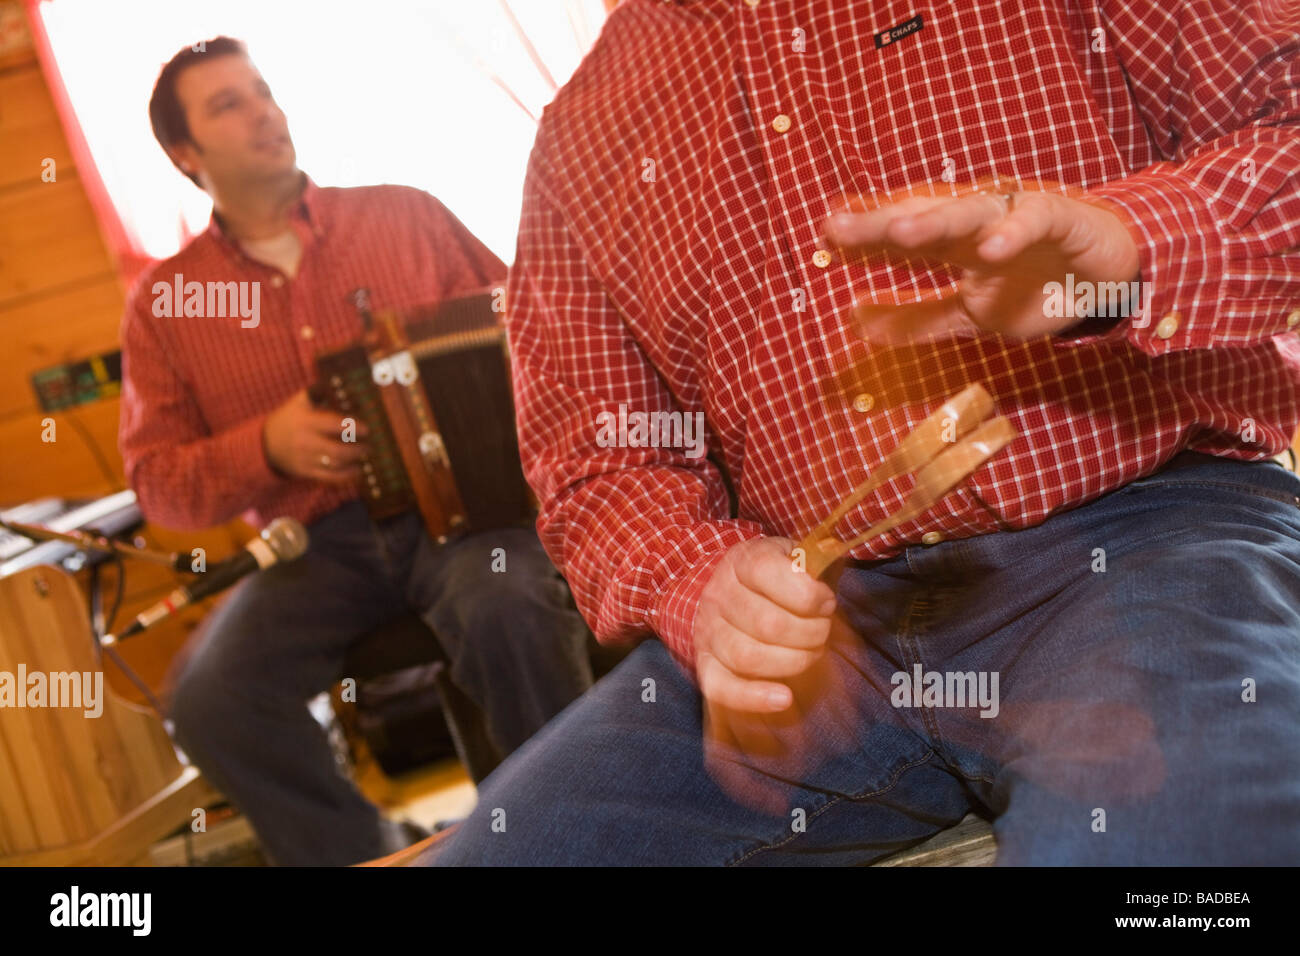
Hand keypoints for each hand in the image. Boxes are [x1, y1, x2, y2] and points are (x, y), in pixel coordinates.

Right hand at [262, 389, 368, 482]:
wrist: (265, 443)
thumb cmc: (289, 418)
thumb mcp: (300, 402)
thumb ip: (320, 392)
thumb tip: (343, 383)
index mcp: (306, 421)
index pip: (334, 425)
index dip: (354, 428)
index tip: (367, 429)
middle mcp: (306, 442)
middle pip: (338, 450)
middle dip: (358, 449)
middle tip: (370, 445)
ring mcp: (305, 459)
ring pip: (336, 464)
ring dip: (354, 460)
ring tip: (365, 453)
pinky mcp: (305, 472)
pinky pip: (329, 477)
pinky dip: (347, 475)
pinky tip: (357, 470)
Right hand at [694, 536, 843, 812]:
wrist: (737, 593)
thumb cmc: (781, 579)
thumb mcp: (796, 556)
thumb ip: (814, 561)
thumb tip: (827, 568)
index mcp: (742, 561)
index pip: (767, 573)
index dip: (808, 593)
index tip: (827, 602)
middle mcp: (719, 594)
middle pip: (766, 623)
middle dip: (810, 633)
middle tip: (823, 632)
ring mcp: (708, 631)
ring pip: (747, 657)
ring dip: (793, 662)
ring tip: (810, 655)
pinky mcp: (706, 664)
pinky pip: (721, 688)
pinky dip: (753, 697)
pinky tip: (783, 697)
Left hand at [822, 183, 1141, 341]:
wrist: (1111, 277)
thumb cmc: (1035, 287)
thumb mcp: (968, 315)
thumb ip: (916, 319)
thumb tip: (856, 322)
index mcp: (950, 243)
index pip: (897, 239)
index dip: (862, 238)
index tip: (823, 240)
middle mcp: (974, 223)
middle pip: (921, 218)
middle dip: (880, 222)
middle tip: (839, 228)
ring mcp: (1014, 216)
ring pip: (969, 212)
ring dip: (937, 221)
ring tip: (901, 231)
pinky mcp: (1060, 216)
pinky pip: (1035, 218)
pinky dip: (1015, 230)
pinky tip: (993, 247)